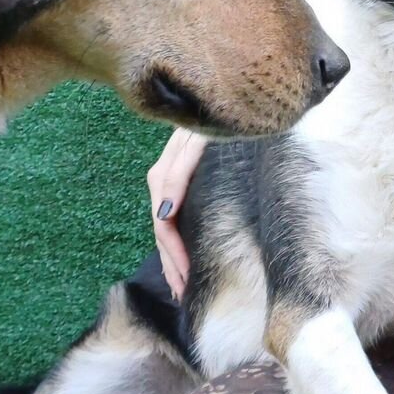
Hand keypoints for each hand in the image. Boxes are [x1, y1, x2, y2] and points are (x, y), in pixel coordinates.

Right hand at [146, 128, 206, 299]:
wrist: (231, 99)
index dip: (173, 255)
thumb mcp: (196, 142)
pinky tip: (182, 258)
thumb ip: (178, 174)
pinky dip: (176, 241)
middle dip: (171, 265)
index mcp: (164, 174)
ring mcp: (173, 180)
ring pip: (166, 227)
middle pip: (162, 231)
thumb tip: (163, 214)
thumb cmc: (216, 119)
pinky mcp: (184, 180)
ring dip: (172, 258)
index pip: (164, 225)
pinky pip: (174, 217)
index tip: (186, 279)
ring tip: (180, 287)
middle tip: (182, 295)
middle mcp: (165, 179)